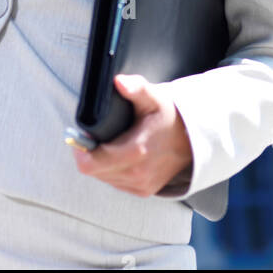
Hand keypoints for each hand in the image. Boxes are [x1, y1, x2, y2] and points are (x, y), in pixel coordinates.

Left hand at [71, 74, 193, 197]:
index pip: (91, 164)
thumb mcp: (153, 97)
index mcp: (136, 151)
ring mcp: (141, 185)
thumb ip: (136, 88)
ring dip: (100, 163)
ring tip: (108, 143)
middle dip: (89, 153)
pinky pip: (116, 183)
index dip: (80, 149)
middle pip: (94, 171)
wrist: (192, 139)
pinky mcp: (143, 190)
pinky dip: (112, 170)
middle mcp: (138, 174)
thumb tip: (120, 82)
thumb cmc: (169, 116)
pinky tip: (118, 155)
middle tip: (94, 135)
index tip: (83, 134)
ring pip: (104, 178)